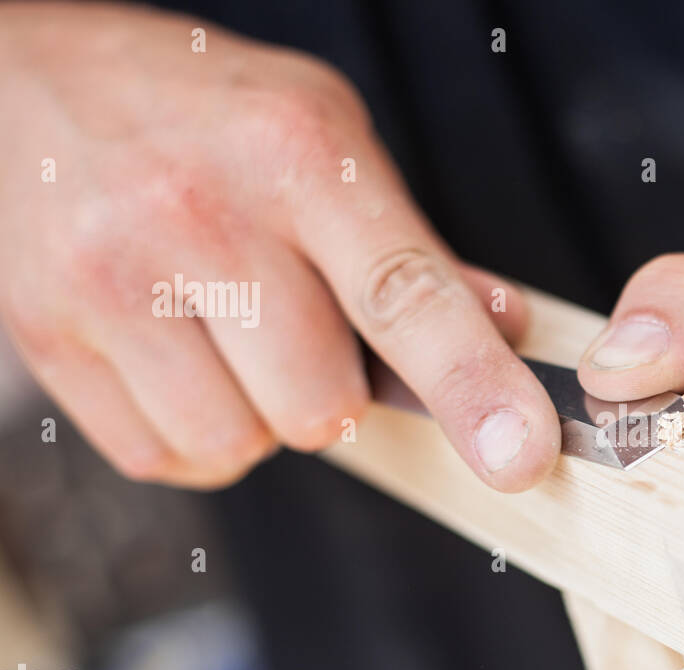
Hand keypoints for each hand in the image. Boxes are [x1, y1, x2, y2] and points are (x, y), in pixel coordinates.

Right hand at [0, 3, 558, 490]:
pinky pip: (166, 456)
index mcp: (299, 153)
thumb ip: (415, 248)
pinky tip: (178, 356)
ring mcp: (113, 279)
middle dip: (331, 390)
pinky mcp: (51, 334)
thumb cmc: (202, 118)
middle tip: (294, 322)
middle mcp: (201, 215)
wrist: (24, 85)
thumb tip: (506, 329)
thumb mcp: (326, 137)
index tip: (519, 454)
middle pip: (324, 405)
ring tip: (227, 332)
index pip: (405, 294)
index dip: (472, 385)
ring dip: (258, 415)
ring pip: (245, 442)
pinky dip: (193, 432)